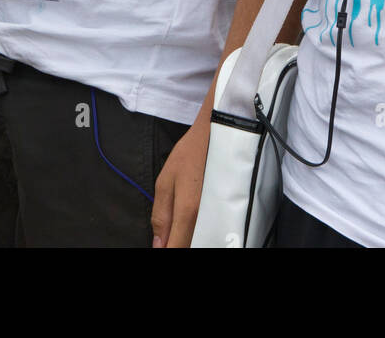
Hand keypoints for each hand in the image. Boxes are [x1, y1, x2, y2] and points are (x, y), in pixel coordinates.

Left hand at [151, 110, 210, 247]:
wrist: (217, 135)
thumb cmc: (189, 154)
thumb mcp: (165, 181)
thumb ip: (160, 216)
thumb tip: (158, 246)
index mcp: (188, 212)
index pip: (175, 248)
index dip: (166, 250)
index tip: (160, 246)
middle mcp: (206, 220)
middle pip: (189, 246)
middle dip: (176, 244)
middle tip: (168, 232)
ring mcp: (218, 218)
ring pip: (200, 241)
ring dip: (187, 239)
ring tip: (178, 227)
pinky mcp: (226, 214)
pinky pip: (210, 233)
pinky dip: (199, 234)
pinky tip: (190, 224)